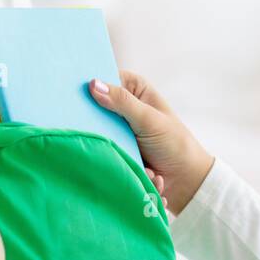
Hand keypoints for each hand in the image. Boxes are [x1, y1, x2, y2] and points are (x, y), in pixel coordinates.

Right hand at [89, 70, 213, 214]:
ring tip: (132, 156)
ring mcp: (118, 129)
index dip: (91, 85)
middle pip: (97, 107)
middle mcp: (124, 106)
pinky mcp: (116, 149)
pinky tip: (141, 169)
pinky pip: (104, 151)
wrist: (185, 181)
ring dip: (110, 145)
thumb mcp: (149, 119)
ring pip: (97, 131)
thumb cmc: (174, 143)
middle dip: (96, 121)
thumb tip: (93, 84)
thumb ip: (122, 102)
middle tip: (102, 131)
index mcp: (135, 89)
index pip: (106, 78)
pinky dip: (117, 160)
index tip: (75, 93)